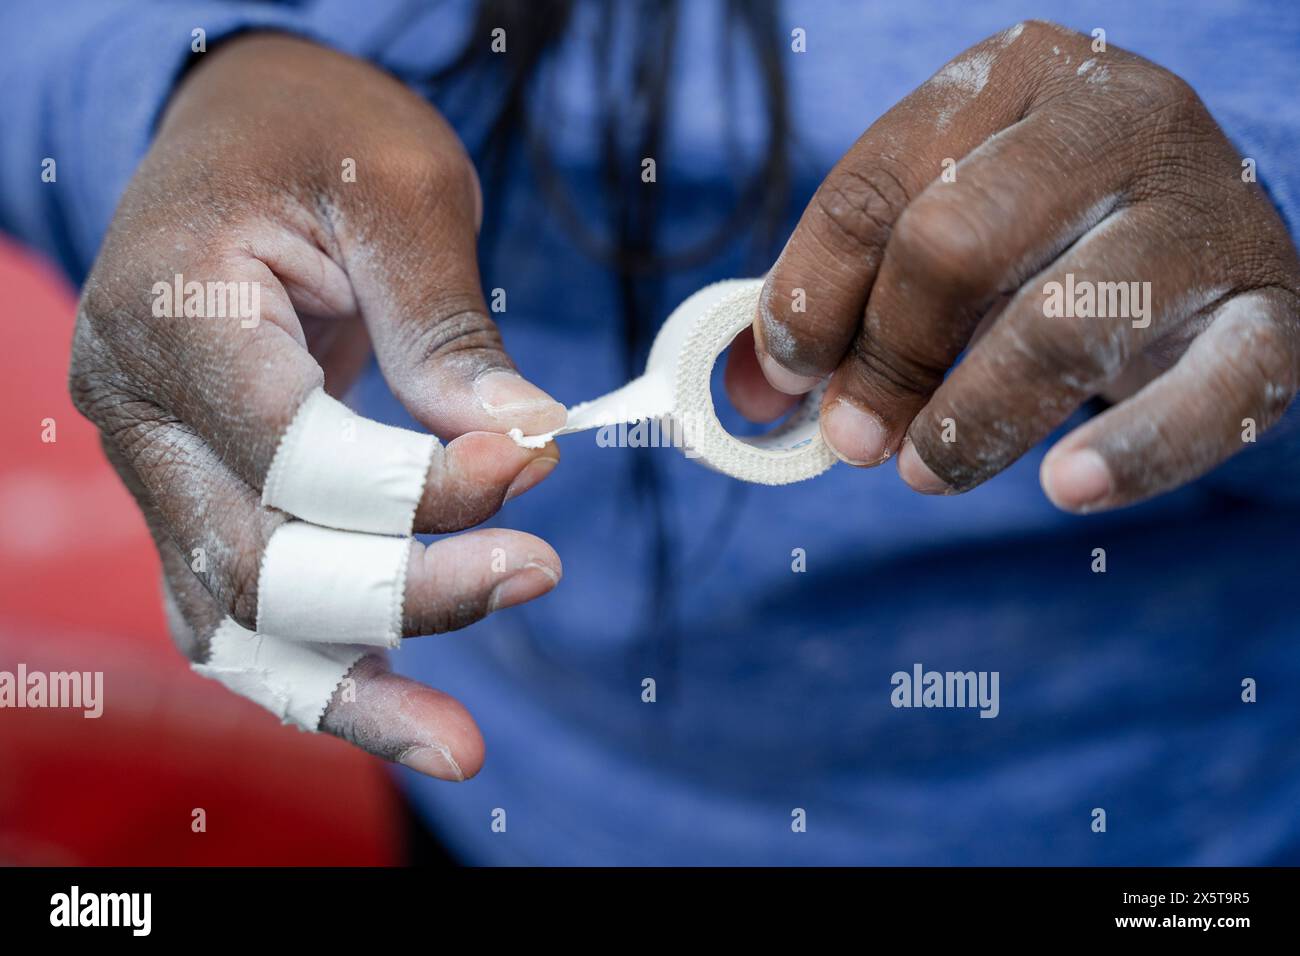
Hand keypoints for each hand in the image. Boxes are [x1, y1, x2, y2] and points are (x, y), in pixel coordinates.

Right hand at [69, 34, 567, 778]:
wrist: (245, 132)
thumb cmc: (320, 138)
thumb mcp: (399, 192)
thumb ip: (446, 327)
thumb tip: (521, 443)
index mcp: (173, 313)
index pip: (294, 452)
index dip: (421, 483)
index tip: (536, 456)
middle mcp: (142, 411)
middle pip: (261, 564)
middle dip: (407, 591)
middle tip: (537, 571)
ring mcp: (164, 468)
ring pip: (238, 627)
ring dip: (351, 693)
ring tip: (459, 748)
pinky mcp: (206, 501)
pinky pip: (249, 617)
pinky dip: (325, 670)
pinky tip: (405, 709)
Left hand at [727, 20, 1299, 511]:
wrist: (1213, 239)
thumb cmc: (1049, 235)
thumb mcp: (945, 228)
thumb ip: (846, 292)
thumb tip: (748, 387)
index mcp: (1017, 76)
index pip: (876, 186)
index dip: (812, 294)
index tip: (785, 374)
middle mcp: (1119, 119)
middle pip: (954, 245)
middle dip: (886, 358)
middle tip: (854, 438)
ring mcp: (1207, 213)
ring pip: (1062, 326)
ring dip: (970, 422)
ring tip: (924, 471)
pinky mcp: (1277, 312)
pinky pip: (1210, 394)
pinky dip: (1133, 453)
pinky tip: (1066, 489)